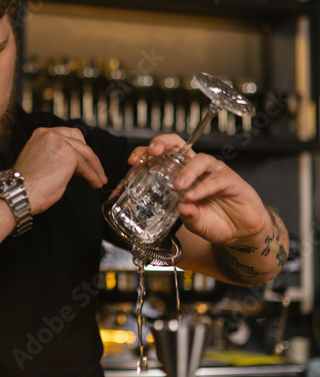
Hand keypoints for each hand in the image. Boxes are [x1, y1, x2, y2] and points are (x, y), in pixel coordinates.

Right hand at [14, 126, 106, 215]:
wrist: (17, 193)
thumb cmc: (25, 184)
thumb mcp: (39, 160)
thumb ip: (53, 155)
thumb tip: (73, 162)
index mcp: (41, 133)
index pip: (68, 135)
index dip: (79, 148)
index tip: (85, 160)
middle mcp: (51, 134)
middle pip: (80, 142)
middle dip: (90, 157)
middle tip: (96, 170)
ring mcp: (61, 144)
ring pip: (86, 154)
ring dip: (95, 169)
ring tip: (99, 180)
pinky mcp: (69, 157)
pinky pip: (86, 167)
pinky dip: (93, 176)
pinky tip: (95, 183)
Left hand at [139, 134, 267, 245]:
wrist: (242, 232)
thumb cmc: (216, 222)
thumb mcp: (195, 223)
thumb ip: (186, 216)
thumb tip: (178, 207)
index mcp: (183, 174)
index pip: (164, 155)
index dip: (147, 153)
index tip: (133, 160)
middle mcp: (197, 169)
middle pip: (179, 146)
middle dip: (163, 144)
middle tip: (152, 153)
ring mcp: (214, 172)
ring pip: (199, 160)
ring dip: (186, 171)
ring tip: (178, 186)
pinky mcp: (231, 180)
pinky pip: (216, 179)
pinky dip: (203, 187)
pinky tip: (194, 196)